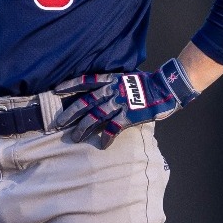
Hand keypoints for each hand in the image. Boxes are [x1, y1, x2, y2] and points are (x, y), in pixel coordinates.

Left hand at [53, 58, 199, 148]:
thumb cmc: (149, 82)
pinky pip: (113, 128)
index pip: (86, 81)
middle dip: (70, 113)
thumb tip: (102, 90)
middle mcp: (112, 91)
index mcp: (111, 80)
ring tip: (74, 137)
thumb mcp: (128, 78)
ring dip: (83, 128)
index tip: (56, 91)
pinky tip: (102, 145)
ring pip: (95, 116)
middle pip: (85, 102)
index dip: (70, 85)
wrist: (167, 87)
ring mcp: (120, 103)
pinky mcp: (129, 116)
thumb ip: (114, 83)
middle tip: (58, 123)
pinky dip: (106, 137)